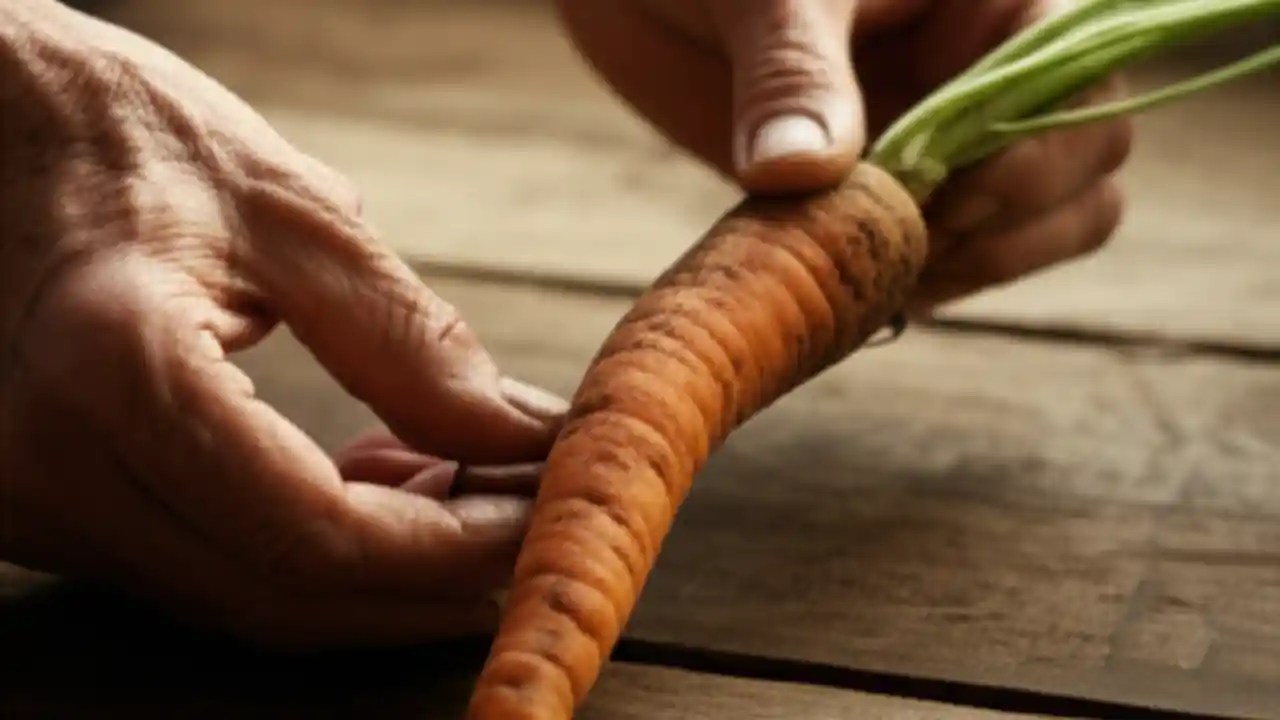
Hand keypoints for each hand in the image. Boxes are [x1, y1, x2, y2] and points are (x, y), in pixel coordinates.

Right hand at [0, 0, 566, 647]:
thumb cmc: (121, 133)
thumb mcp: (289, 213)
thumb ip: (410, 342)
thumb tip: (527, 436)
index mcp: (111, 370)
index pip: (315, 533)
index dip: (449, 545)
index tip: (542, 516)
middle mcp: (44, 465)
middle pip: (281, 595)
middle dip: (426, 580)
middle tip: (526, 528)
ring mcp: (25, 499)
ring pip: (241, 600)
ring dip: (375, 571)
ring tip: (468, 492)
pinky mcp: (38, 502)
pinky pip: (197, 565)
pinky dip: (306, 548)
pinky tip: (379, 481)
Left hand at [556, 0, 1132, 312]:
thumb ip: (790, 75)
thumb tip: (799, 174)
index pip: (1084, 85)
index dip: (1034, 159)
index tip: (936, 200)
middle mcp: (984, 72)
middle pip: (1085, 168)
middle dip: (1009, 223)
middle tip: (902, 238)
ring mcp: (939, 139)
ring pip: (1030, 227)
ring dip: (972, 269)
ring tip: (875, 270)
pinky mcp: (881, 196)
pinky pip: (936, 259)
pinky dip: (908, 286)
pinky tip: (848, 286)